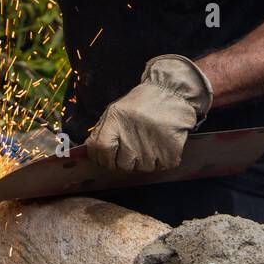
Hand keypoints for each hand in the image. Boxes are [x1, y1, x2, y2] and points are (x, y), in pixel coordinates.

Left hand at [86, 54, 212, 172]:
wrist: (173, 94)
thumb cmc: (144, 102)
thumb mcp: (116, 110)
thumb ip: (101, 131)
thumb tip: (91, 151)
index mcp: (115, 122)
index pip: (100, 151)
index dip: (102, 158)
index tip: (107, 157)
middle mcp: (131, 136)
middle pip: (121, 165)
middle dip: (125, 160)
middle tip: (134, 145)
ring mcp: (150, 148)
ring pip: (140, 169)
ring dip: (143, 160)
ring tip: (149, 140)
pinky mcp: (169, 154)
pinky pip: (158, 168)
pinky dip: (160, 159)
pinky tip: (161, 143)